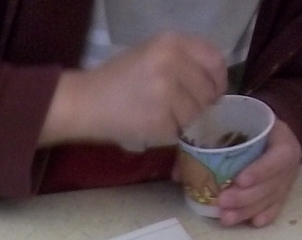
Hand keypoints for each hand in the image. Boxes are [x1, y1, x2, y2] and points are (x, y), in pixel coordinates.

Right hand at [42, 33, 226, 147]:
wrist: (83, 102)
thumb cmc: (115, 79)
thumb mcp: (150, 54)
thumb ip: (183, 60)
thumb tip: (213, 84)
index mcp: (172, 42)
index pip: (215, 61)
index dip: (218, 80)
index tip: (214, 93)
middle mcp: (172, 63)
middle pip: (207, 93)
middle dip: (198, 106)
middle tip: (180, 111)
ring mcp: (166, 93)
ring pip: (195, 115)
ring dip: (183, 122)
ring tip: (161, 118)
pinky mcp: (158, 120)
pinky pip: (178, 132)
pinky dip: (168, 134)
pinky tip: (150, 127)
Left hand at [215, 119, 301, 226]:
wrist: (270, 135)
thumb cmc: (248, 131)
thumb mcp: (235, 128)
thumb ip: (207, 145)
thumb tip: (178, 174)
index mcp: (282, 141)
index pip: (277, 157)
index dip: (260, 171)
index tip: (239, 180)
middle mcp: (288, 163)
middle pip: (272, 184)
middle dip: (247, 196)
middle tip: (223, 202)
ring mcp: (287, 181)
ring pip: (271, 199)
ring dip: (248, 210)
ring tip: (226, 218)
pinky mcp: (282, 194)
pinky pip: (277, 207)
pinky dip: (266, 215)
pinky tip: (254, 223)